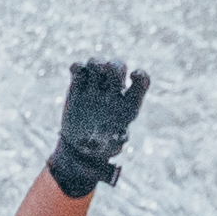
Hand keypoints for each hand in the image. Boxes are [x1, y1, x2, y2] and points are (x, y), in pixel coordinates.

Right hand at [49, 58, 148, 197]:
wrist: (78, 151)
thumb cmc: (99, 153)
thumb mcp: (110, 152)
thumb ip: (116, 144)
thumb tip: (122, 138)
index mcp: (128, 105)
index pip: (142, 82)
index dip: (140, 75)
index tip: (133, 76)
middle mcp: (113, 94)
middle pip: (118, 67)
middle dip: (113, 66)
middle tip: (103, 72)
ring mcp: (95, 89)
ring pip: (99, 64)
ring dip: (96, 62)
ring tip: (89, 72)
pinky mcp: (77, 89)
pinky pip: (79, 69)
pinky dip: (77, 67)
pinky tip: (74, 72)